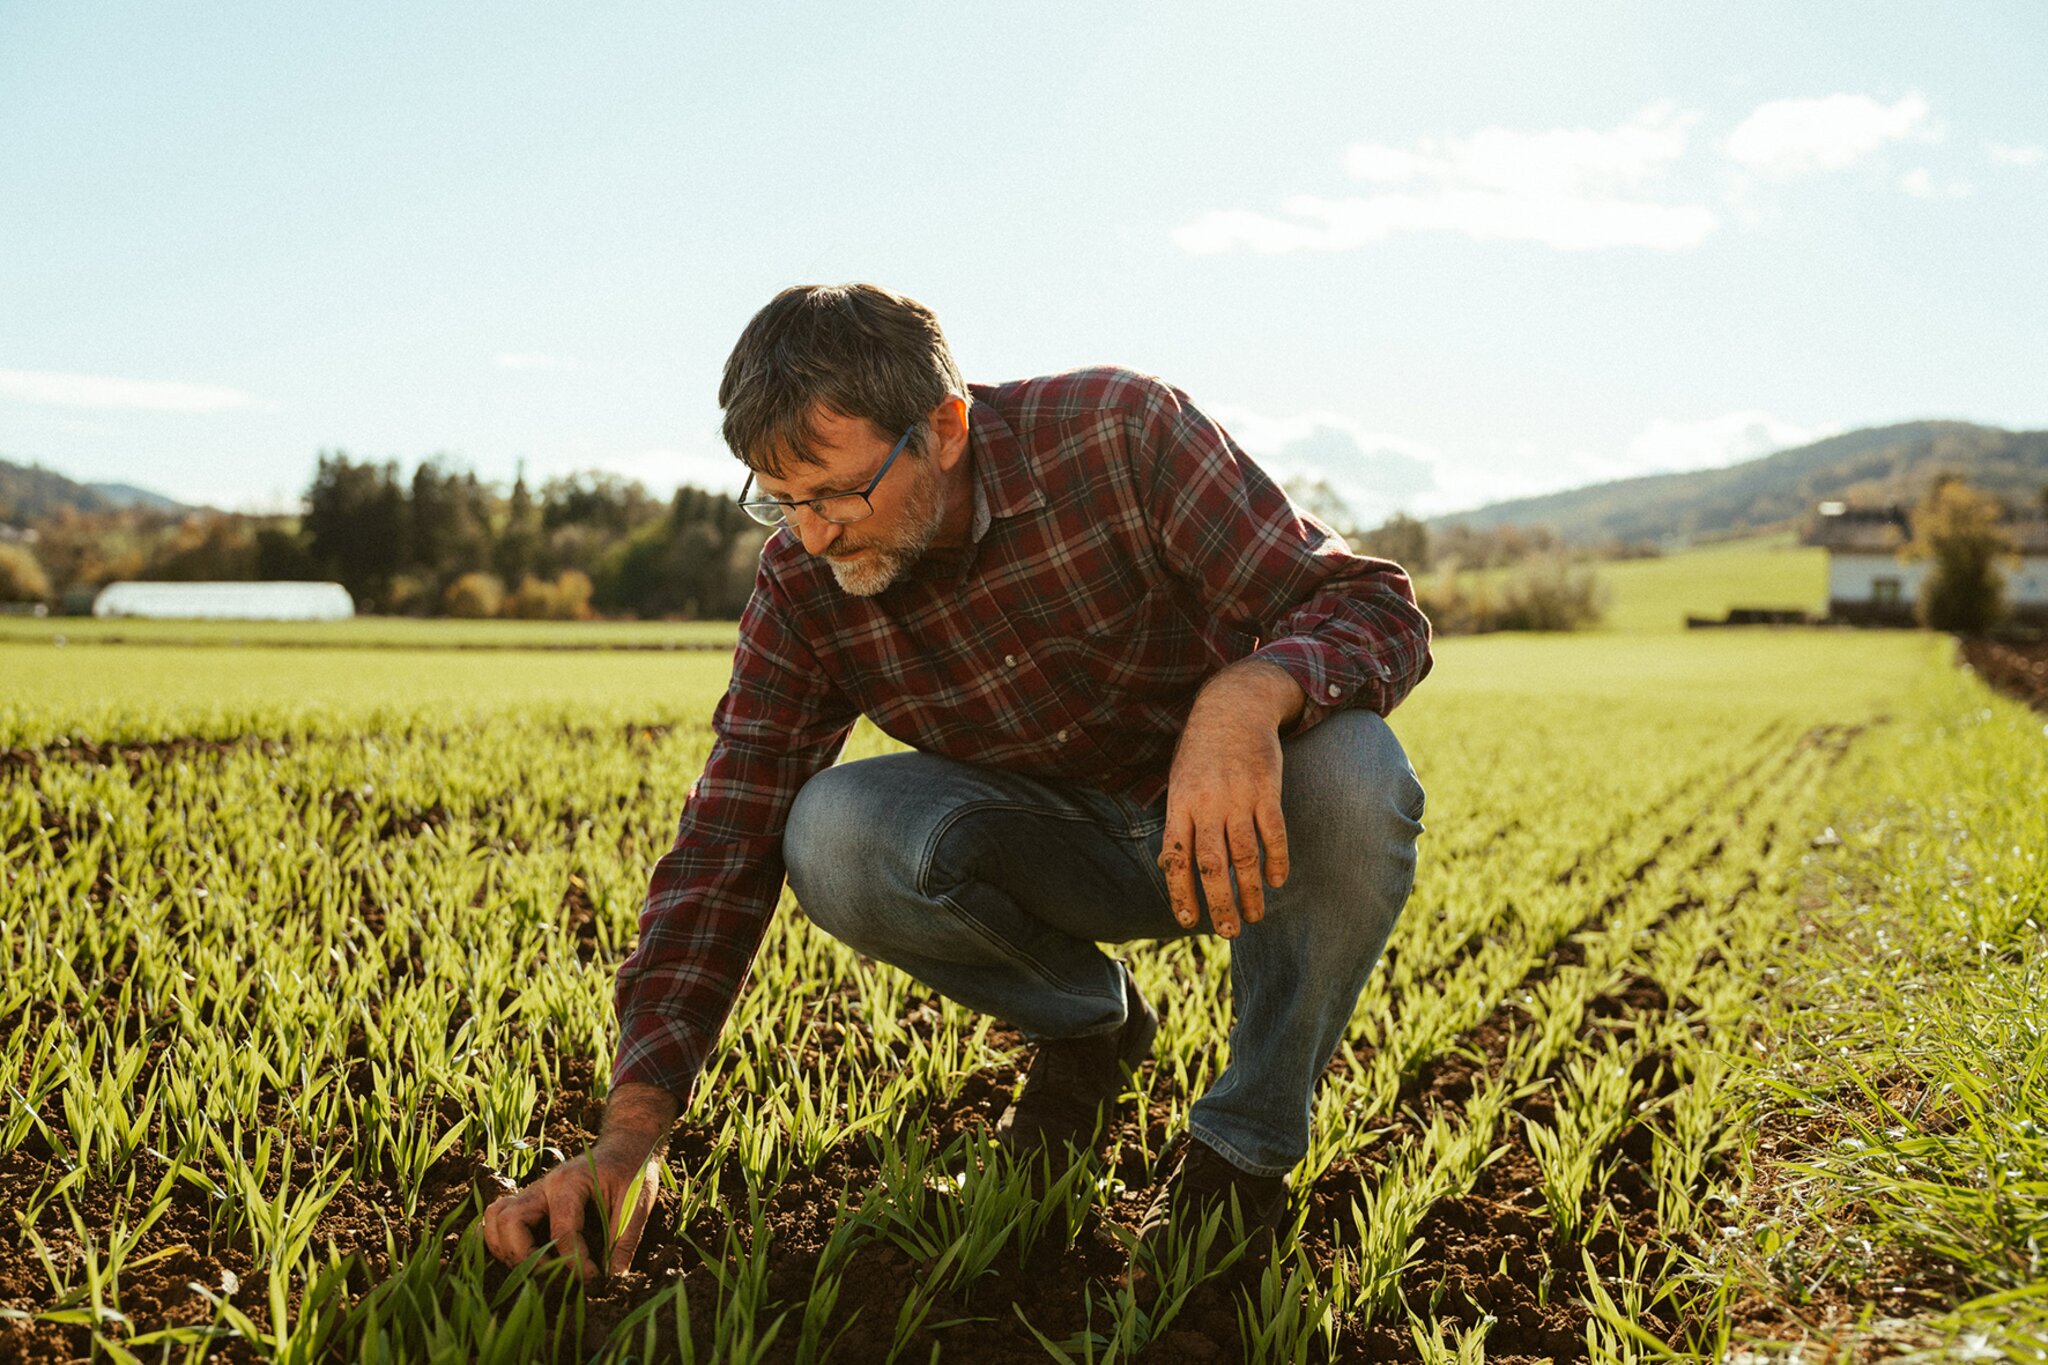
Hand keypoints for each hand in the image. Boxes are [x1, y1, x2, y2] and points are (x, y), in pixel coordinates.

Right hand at [482, 1143, 662, 1282]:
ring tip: (536, 1271)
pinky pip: (498, 1220)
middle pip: (511, 1222)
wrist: (626, 1146)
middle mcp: (543, 1185)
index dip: (574, 1262)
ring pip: (496, 1220)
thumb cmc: (632, 1170)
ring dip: (508, 1251)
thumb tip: (613, 1279)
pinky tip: (525, 1261)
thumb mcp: (638, 1202)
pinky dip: (503, 1243)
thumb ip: (625, 1240)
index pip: (561, 1230)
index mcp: (571, 1182)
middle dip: (527, 1258)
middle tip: (554, 1278)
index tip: (594, 1279)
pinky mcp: (529, 1201)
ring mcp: (532, 1192)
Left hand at [1156, 662, 1299, 937]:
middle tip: (1228, 931)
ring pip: (1245, 856)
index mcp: (1180, 804)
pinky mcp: (1266, 790)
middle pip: (1212, 865)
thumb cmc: (1202, 752)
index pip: (1176, 858)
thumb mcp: (1179, 782)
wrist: (1233, 707)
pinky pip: (1273, 833)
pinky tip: (1277, 880)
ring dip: (1251, 891)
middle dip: (1220, 904)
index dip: (1182, 892)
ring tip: (1254, 916)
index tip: (1189, 920)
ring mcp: (1238, 797)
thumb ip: (1179, 822)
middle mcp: (1207, 804)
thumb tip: (1173, 868)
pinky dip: (1276, 860)